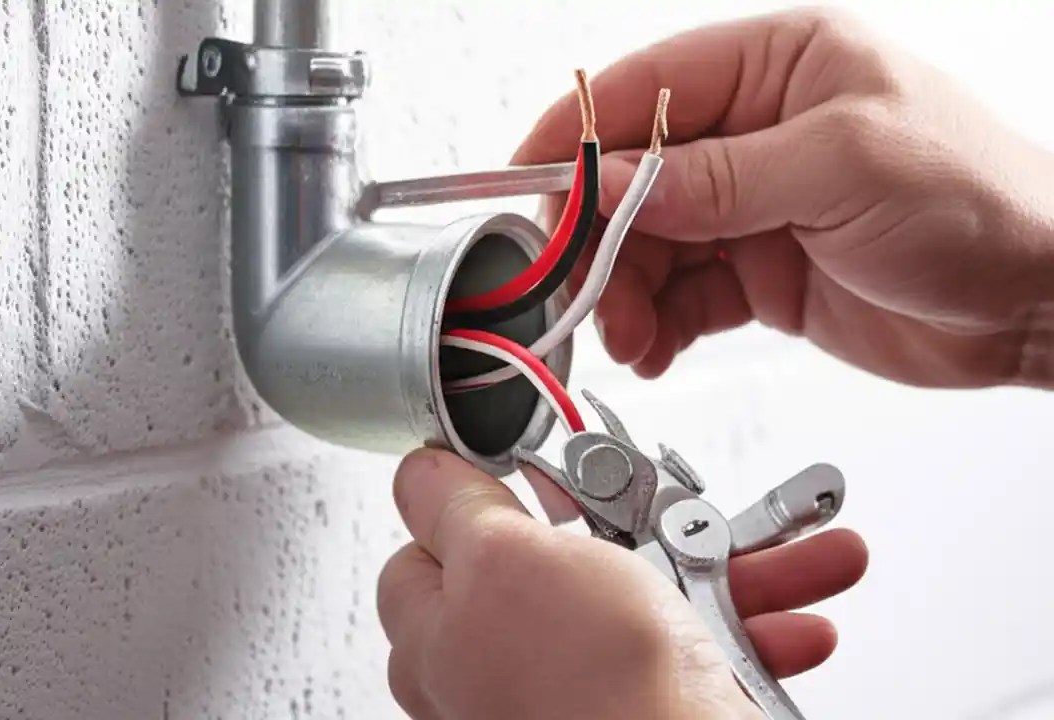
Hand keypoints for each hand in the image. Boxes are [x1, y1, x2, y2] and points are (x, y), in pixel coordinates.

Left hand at [378, 449, 867, 718]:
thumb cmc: (591, 692)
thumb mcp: (506, 559)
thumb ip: (454, 507)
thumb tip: (417, 473)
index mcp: (437, 636)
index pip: (426, 550)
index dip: (475, 502)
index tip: (525, 471)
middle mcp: (494, 672)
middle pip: (555, 563)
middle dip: (634, 523)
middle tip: (666, 507)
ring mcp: (570, 694)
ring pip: (640, 600)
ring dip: (721, 569)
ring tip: (776, 559)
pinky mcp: (639, 710)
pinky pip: (693, 650)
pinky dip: (746, 627)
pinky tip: (788, 621)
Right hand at [515, 9, 1053, 388]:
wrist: (1040, 305)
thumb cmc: (980, 203)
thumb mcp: (841, 169)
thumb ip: (715, 180)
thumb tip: (610, 184)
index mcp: (778, 65)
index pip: (644, 88)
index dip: (575, 138)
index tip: (527, 189)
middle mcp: (756, 129)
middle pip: (632, 178)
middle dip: (598, 239)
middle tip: (579, 291)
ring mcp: (754, 202)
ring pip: (648, 245)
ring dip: (624, 295)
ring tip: (631, 338)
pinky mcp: (759, 269)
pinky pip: (681, 294)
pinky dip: (658, 324)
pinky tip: (655, 347)